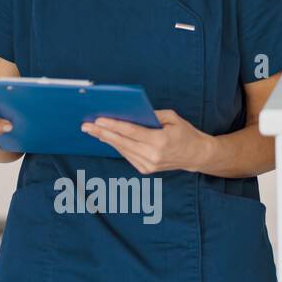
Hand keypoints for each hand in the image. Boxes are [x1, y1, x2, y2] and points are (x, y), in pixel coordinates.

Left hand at [80, 109, 210, 173]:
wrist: (196, 155)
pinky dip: (116, 146)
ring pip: (122, 150)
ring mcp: (149, 165)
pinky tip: (106, 137)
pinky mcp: (145, 169)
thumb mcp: (172, 118)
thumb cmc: (184, 132)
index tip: (98, 119)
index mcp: (160, 141)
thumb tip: (128, 112)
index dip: (113, 126)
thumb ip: (151, 115)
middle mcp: (153, 156)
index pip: (131, 132)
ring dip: (106, 139)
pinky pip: (127, 155)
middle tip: (86, 126)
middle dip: (102, 133)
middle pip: (122, 142)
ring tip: (92, 130)